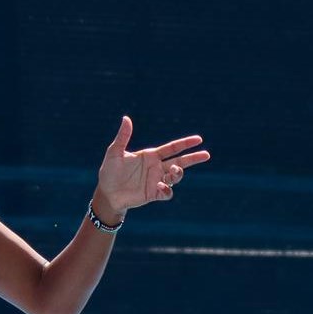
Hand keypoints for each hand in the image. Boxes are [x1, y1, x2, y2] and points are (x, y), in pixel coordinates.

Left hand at [93, 116, 209, 221]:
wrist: (106, 193)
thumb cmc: (110, 172)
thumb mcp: (115, 153)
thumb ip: (123, 137)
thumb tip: (126, 118)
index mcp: (151, 156)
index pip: (172, 148)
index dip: (185, 144)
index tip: (199, 139)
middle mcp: (157, 168)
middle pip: (180, 162)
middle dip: (193, 158)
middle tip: (206, 155)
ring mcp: (156, 181)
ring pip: (175, 177)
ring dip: (179, 174)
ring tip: (175, 171)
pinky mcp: (153, 194)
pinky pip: (166, 193)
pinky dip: (167, 190)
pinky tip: (162, 187)